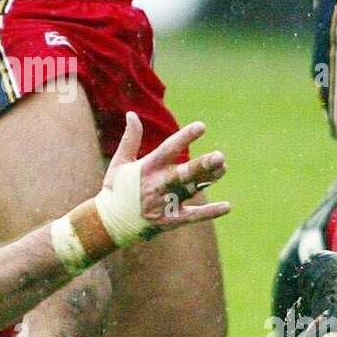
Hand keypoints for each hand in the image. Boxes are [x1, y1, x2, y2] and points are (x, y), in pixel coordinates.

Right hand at [102, 112, 229, 237]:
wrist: (109, 223)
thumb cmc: (116, 189)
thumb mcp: (120, 162)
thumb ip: (131, 138)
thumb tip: (132, 113)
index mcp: (147, 168)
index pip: (168, 149)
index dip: (185, 137)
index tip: (201, 126)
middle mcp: (158, 185)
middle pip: (183, 174)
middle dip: (201, 166)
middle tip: (219, 157)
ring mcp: (165, 204)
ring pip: (191, 190)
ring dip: (208, 179)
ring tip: (223, 168)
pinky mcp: (170, 220)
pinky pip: (193, 216)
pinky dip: (210, 212)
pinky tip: (227, 206)